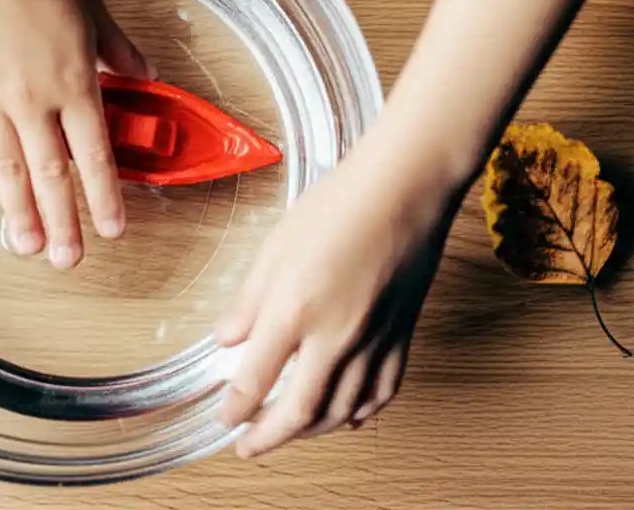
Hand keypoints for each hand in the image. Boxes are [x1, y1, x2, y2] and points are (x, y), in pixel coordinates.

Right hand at [0, 0, 153, 267]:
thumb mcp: (94, 11)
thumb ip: (119, 51)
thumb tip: (148, 72)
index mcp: (74, 85)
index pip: (95, 157)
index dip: (105, 198)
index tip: (113, 230)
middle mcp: (32, 101)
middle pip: (50, 176)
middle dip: (63, 223)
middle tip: (69, 260)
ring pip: (5, 170)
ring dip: (18, 213)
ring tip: (26, 246)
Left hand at [215, 154, 448, 457]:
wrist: (407, 187)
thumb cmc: (342, 202)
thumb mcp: (277, 244)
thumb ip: (250, 299)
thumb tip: (227, 338)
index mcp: (295, 308)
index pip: (255, 378)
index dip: (236, 407)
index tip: (226, 416)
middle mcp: (336, 334)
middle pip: (299, 411)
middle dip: (268, 437)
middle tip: (249, 446)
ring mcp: (374, 340)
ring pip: (341, 410)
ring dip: (311, 431)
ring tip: (289, 433)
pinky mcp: (402, 335)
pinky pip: (382, 391)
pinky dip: (361, 412)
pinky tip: (347, 416)